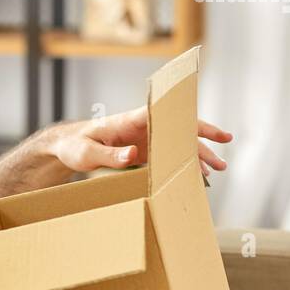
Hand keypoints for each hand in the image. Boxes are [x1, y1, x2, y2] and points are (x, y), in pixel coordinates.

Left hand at [49, 106, 232, 178]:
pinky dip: (182, 164)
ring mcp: (143, 137)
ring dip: (196, 154)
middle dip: (202, 138)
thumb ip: (110, 154)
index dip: (189, 118)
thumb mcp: (87, 153)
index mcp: (130, 120)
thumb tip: (134, 154)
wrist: (65, 147)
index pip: (165, 113)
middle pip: (178, 128)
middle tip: (224, 148)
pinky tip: (196, 176)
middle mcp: (141, 125)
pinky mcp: (141, 149)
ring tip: (216, 169)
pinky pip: (166, 155)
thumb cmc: (73, 146)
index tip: (211, 126)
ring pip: (176, 143)